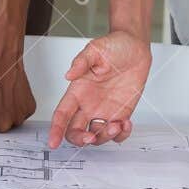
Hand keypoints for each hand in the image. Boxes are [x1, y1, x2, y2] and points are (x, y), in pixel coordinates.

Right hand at [46, 30, 151, 148]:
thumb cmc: (113, 46)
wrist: (136, 47)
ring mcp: (105, 110)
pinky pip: (118, 133)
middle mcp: (89, 104)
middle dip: (80, 139)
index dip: (55, 129)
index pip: (62, 114)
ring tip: (117, 125)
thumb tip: (68, 75)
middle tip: (90, 137)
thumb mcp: (95, 50)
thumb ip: (81, 62)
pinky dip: (121, 135)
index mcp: (78, 91)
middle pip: (75, 130)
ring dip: (105, 136)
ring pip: (97, 135)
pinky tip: (126, 124)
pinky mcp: (121, 113)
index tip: (53, 142)